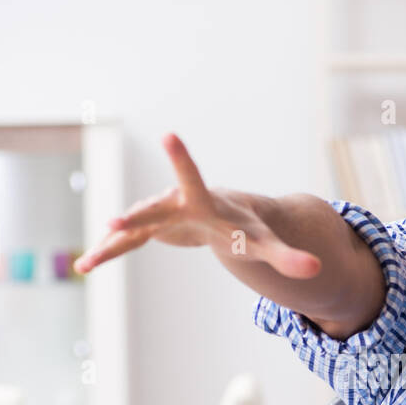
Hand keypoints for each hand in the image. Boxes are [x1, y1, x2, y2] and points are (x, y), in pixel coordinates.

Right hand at [73, 132, 320, 278]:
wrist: (221, 218)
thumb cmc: (246, 227)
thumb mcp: (267, 245)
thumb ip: (290, 257)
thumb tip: (318, 268)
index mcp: (203, 201)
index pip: (194, 179)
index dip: (183, 159)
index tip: (171, 136)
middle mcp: (175, 203)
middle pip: (154, 209)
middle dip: (136, 215)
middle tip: (116, 220)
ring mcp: (158, 216)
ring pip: (132, 231)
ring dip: (112, 244)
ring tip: (88, 262)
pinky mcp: (148, 230)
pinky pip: (125, 243)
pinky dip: (108, 253)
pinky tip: (87, 266)